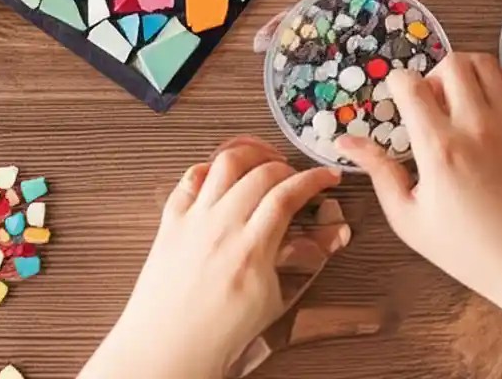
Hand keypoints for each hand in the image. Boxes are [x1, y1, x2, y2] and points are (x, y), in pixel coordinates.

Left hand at [80, 137, 347, 378]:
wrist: (167, 347)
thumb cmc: (219, 331)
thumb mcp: (275, 299)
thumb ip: (306, 261)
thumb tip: (334, 235)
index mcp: (250, 249)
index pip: (288, 194)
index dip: (315, 178)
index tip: (327, 176)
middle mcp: (220, 227)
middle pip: (262, 172)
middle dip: (289, 167)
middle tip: (298, 178)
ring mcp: (193, 220)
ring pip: (225, 162)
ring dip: (251, 154)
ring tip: (265, 163)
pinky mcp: (171, 221)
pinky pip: (190, 178)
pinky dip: (211, 169)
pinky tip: (225, 178)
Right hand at [335, 54, 501, 305]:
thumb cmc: (471, 251)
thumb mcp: (411, 220)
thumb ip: (380, 173)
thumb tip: (347, 142)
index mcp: (439, 148)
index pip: (411, 85)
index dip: (398, 83)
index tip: (399, 98)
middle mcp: (476, 126)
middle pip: (451, 63)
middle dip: (434, 73)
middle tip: (433, 103)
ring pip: (487, 64)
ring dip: (467, 71)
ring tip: (461, 100)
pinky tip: (496, 100)